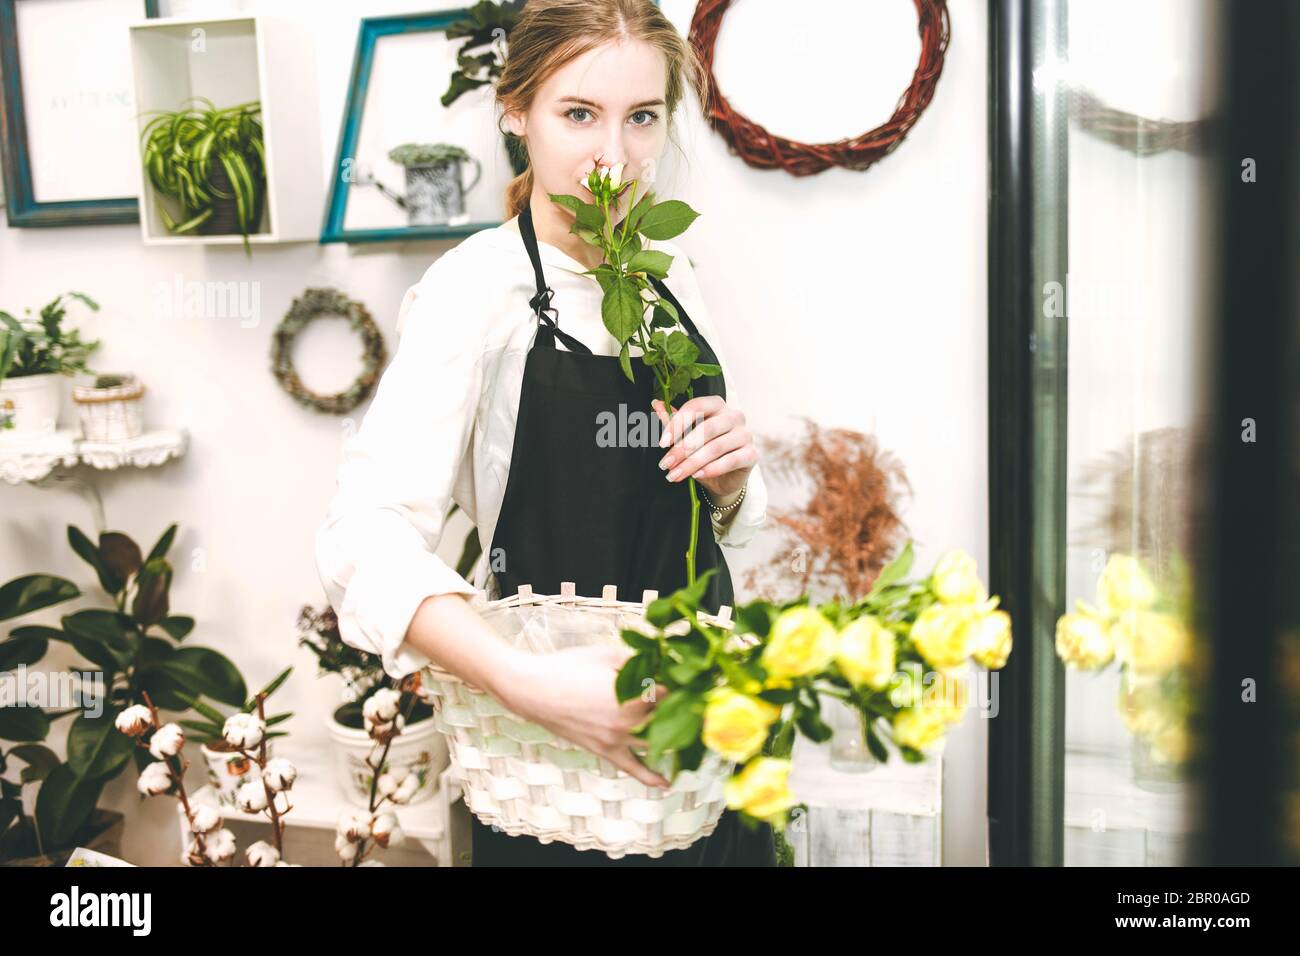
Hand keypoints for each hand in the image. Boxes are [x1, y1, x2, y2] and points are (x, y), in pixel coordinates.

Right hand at [500, 644, 673, 789]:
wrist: (534, 690)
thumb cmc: (569, 667)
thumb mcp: (607, 654)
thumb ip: (637, 660)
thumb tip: (660, 662)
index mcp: (633, 697)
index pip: (672, 694)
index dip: (681, 684)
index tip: (686, 678)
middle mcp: (629, 724)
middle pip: (669, 721)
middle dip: (681, 711)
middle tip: (689, 701)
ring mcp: (617, 741)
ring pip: (657, 745)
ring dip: (673, 739)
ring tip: (687, 733)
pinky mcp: (605, 751)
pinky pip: (633, 769)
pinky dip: (651, 778)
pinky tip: (666, 782)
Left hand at [651, 395, 755, 501]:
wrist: (724, 478)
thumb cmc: (704, 452)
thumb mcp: (686, 437)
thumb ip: (673, 421)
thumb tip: (656, 404)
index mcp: (717, 405)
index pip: (696, 406)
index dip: (677, 423)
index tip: (662, 443)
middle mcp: (734, 416)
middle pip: (706, 429)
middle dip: (682, 449)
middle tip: (665, 464)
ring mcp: (745, 434)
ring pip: (716, 447)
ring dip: (692, 462)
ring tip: (675, 474)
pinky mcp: (752, 454)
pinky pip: (731, 460)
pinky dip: (711, 469)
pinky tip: (697, 475)